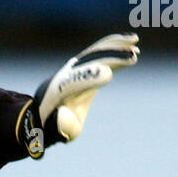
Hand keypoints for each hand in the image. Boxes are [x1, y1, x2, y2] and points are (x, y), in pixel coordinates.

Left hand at [20, 33, 139, 158]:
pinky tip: (132, 46)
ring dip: (116, 46)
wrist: (42, 110)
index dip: (89, 77)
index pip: (73, 80)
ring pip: (96, 51)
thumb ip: (60, 127)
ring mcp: (75, 67)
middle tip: (132, 57)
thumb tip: (64, 115)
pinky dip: (116, 48)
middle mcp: (66, 74)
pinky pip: (100, 53)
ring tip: (135, 43)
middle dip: (110, 56)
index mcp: (58, 91)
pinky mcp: (85, 66)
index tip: (109, 75)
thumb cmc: (52, 125)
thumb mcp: (54, 133)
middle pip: (89, 59)